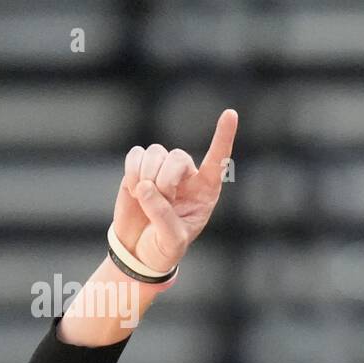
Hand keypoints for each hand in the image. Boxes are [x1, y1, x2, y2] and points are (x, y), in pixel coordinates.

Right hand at [111, 109, 237, 272]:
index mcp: (206, 192)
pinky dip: (132, 171)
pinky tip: (135, 191)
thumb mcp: (171, 240)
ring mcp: (163, 169)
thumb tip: (147, 187)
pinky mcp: (140, 167)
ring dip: (147, 177)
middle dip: (165, 180)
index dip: (223, 137)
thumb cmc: (164, 247)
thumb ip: (163, 215)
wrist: (139, 248)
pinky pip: (136, 154)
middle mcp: (187, 176)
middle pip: (178, 156)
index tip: (230, 114)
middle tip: (161, 200)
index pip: (218, 161)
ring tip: (146, 199)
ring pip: (156, 153)